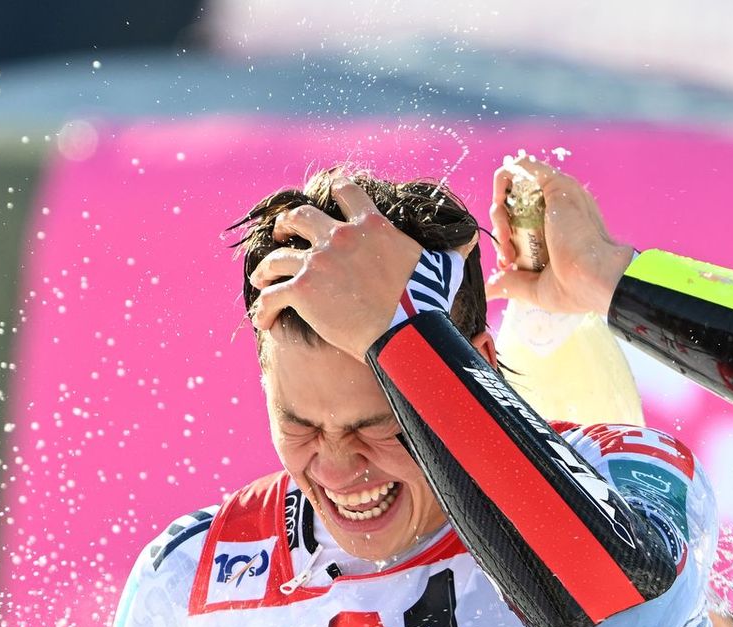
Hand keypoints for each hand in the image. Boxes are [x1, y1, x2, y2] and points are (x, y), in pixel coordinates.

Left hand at [249, 180, 435, 358]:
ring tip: (261, 278)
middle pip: (300, 216)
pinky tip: (262, 318)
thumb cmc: (427, 301)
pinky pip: (270, 296)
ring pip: (276, 257)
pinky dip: (262, 307)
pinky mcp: (302, 291)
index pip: (345, 190)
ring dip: (266, 267)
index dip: (332, 190)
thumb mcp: (444, 266)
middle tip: (282, 233)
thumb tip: (471, 239)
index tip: (324, 196)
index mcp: (370, 225)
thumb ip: (452, 249)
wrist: (406, 330)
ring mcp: (318, 263)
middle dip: (286, 224)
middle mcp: (339, 237)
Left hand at [487, 156, 636, 317]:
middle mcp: (557, 209)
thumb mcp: (535, 287)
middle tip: (508, 255)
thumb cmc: (575, 287)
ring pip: (514, 189)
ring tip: (507, 240)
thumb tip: (490, 289)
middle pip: (515, 207)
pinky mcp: (554, 183)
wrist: (596, 278)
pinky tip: (501, 208)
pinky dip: (501, 183)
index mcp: (557, 230)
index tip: (508, 263)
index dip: (507, 241)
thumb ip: (511, 283)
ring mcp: (557, 195)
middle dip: (501, 231)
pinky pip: (519, 167)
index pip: (522, 224)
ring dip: (499, 214)